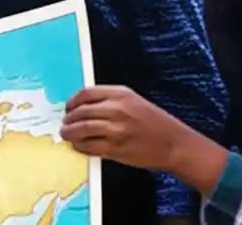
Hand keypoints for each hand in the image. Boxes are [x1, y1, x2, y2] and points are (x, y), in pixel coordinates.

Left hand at [61, 85, 197, 171]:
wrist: (175, 144)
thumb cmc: (155, 122)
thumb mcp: (134, 101)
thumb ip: (109, 100)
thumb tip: (82, 107)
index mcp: (121, 94)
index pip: (85, 93)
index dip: (72, 101)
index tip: (68, 107)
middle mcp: (117, 110)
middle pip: (80, 111)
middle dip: (69, 119)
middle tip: (65, 124)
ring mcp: (116, 130)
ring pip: (82, 129)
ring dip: (70, 133)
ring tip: (67, 134)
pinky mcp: (117, 148)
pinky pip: (90, 147)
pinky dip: (80, 146)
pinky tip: (79, 146)